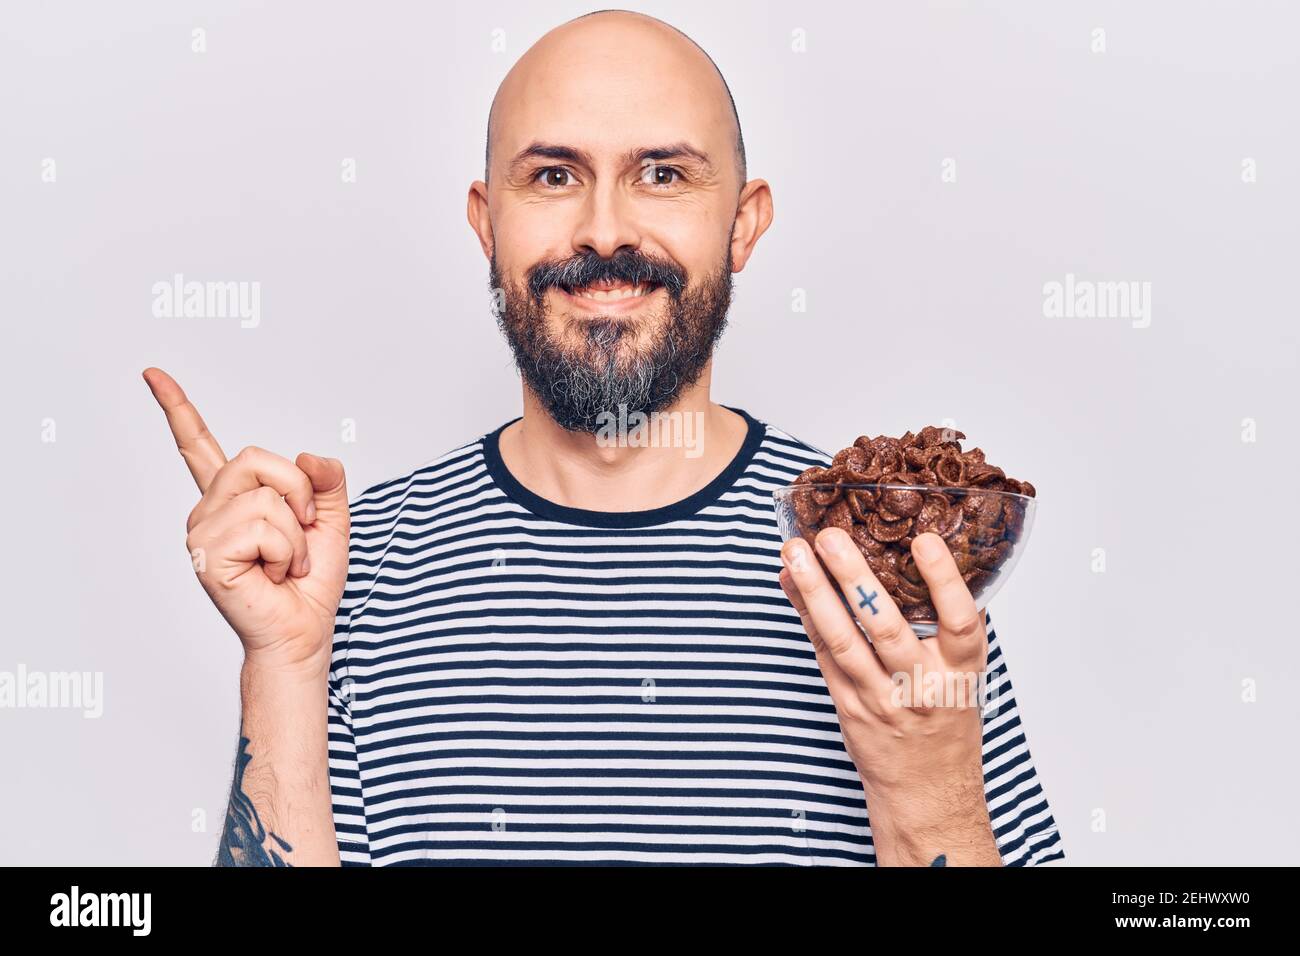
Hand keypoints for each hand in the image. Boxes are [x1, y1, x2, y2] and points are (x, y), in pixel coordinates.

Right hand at [144, 368, 349, 675]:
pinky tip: (274, 574)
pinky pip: (263, 527)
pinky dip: (287, 552)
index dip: (177, 406)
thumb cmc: (310, 583)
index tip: (152, 373)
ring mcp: (203, 532)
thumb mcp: (331, 519)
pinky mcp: (208, 555)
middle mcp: (209, 510)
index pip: (198, 444)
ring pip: (267, 498)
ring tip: (286, 563)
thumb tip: (311, 457)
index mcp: (233, 498)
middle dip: (299, 492)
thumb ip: (326, 479)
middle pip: (256, 458)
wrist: (304, 631)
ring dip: (297, 534)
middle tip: (303, 531)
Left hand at [778, 527, 997, 864]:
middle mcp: (922, 685)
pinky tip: (791, 582)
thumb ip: (948, 623)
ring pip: (843, 640)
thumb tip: (918, 552)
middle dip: (854, 578)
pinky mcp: (849, 706)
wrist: (929, 791)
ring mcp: (882, 699)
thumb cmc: (946, 720)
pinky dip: (805, 614)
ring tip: (794, 552)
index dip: (943, 580)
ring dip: (815, 592)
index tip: (924, 540)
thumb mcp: (964, 673)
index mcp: (961, 670)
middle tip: (830, 535)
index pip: (960, 621)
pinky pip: (824, 654)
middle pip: (886, 626)